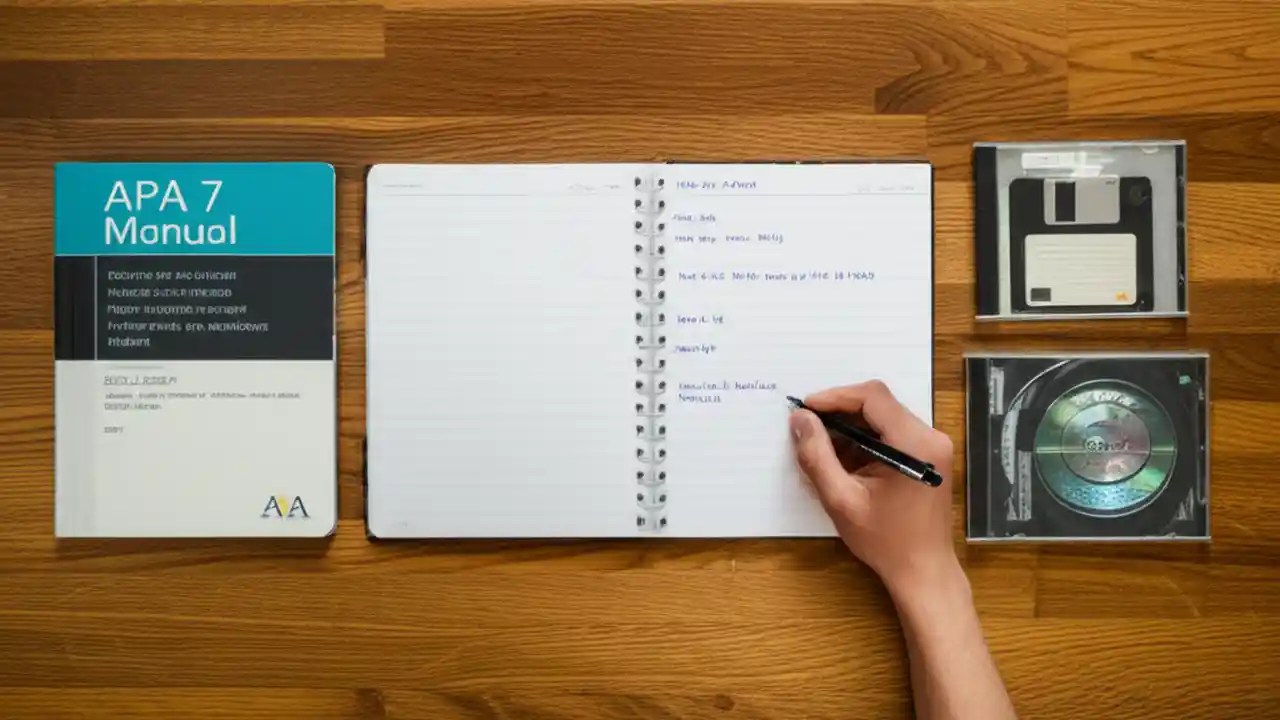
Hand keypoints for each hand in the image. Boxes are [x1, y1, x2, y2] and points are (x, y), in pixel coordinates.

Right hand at [789, 380, 957, 597]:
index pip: (873, 397)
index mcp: (915, 444)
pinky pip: (893, 433)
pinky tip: (845, 460)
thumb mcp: (842, 500)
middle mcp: (930, 437)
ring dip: (851, 427)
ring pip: (884, 417)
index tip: (806, 409)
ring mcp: (933, 446)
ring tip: (823, 446)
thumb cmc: (885, 541)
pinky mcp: (929, 457)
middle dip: (840, 412)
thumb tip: (800, 420)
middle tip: (809, 427)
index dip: (836, 396)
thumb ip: (817, 456)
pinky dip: (866, 440)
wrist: (924, 571)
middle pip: (879, 404)